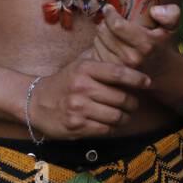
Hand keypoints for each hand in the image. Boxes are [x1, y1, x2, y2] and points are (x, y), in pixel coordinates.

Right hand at [28, 51, 150, 139]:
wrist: (34, 103)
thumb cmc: (65, 82)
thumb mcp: (80, 65)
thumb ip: (102, 60)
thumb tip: (132, 53)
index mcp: (85, 69)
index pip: (119, 73)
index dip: (137, 78)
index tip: (148, 82)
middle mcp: (81, 87)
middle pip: (121, 98)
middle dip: (132, 103)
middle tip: (133, 104)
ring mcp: (78, 108)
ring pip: (116, 116)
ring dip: (125, 118)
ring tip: (125, 115)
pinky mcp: (75, 126)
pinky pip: (105, 129)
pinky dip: (111, 128)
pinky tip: (110, 123)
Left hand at [90, 3, 181, 79]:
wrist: (162, 72)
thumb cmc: (162, 45)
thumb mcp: (173, 27)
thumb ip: (171, 14)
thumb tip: (154, 10)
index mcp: (146, 44)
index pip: (118, 26)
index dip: (110, 14)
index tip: (108, 8)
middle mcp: (132, 58)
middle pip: (104, 32)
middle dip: (105, 23)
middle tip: (110, 21)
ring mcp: (119, 68)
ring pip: (97, 42)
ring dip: (101, 35)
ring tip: (109, 33)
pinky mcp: (110, 74)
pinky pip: (94, 53)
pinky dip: (98, 46)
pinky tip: (107, 44)